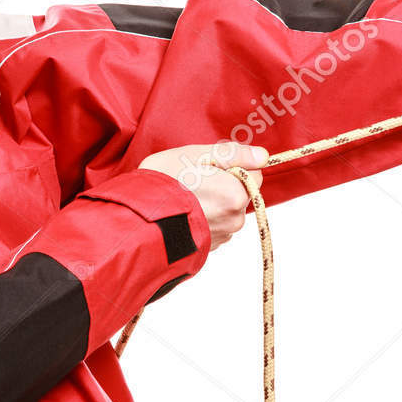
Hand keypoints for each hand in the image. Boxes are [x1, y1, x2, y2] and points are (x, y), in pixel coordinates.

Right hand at [137, 143, 268, 250]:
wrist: (137, 221)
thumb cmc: (163, 183)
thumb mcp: (196, 155)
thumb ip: (233, 154)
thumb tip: (263, 156)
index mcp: (236, 193)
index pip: (254, 174)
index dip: (234, 167)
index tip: (210, 168)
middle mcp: (234, 219)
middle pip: (240, 194)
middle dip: (223, 186)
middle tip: (193, 181)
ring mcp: (222, 236)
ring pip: (227, 211)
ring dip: (212, 204)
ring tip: (184, 198)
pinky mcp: (209, 247)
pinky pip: (214, 227)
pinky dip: (203, 219)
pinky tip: (183, 214)